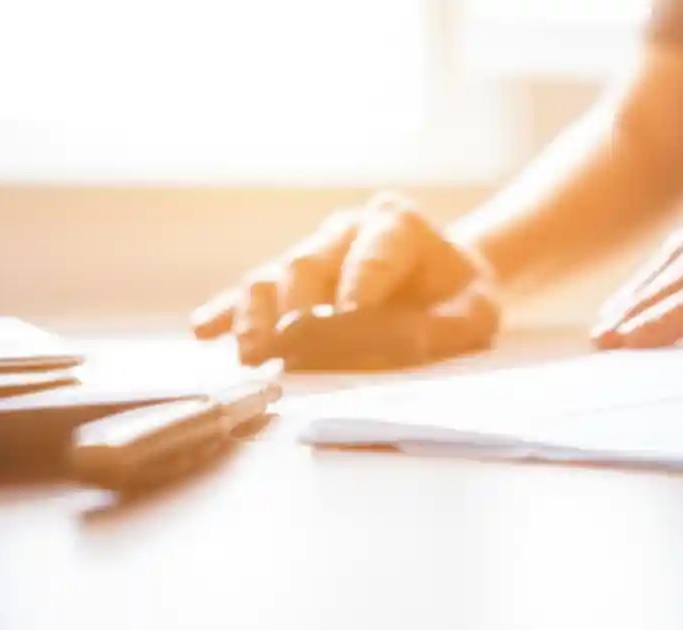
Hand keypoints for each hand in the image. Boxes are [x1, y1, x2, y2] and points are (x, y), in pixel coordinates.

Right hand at [192, 195, 499, 365]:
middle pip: (311, 260)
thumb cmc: (460, 300)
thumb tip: (404, 343)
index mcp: (397, 224)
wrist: (443, 290)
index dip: (360, 283)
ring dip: (257, 314)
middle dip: (300, 302)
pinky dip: (228, 311)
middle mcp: (345, 229)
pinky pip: (250, 293)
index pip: (375, 252)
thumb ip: (449, 327)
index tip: (350, 315)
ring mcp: (310, 253)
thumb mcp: (478, 313)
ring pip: (272, 275)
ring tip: (250, 351)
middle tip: (295, 338)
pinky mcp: (285, 283)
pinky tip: (205, 330)